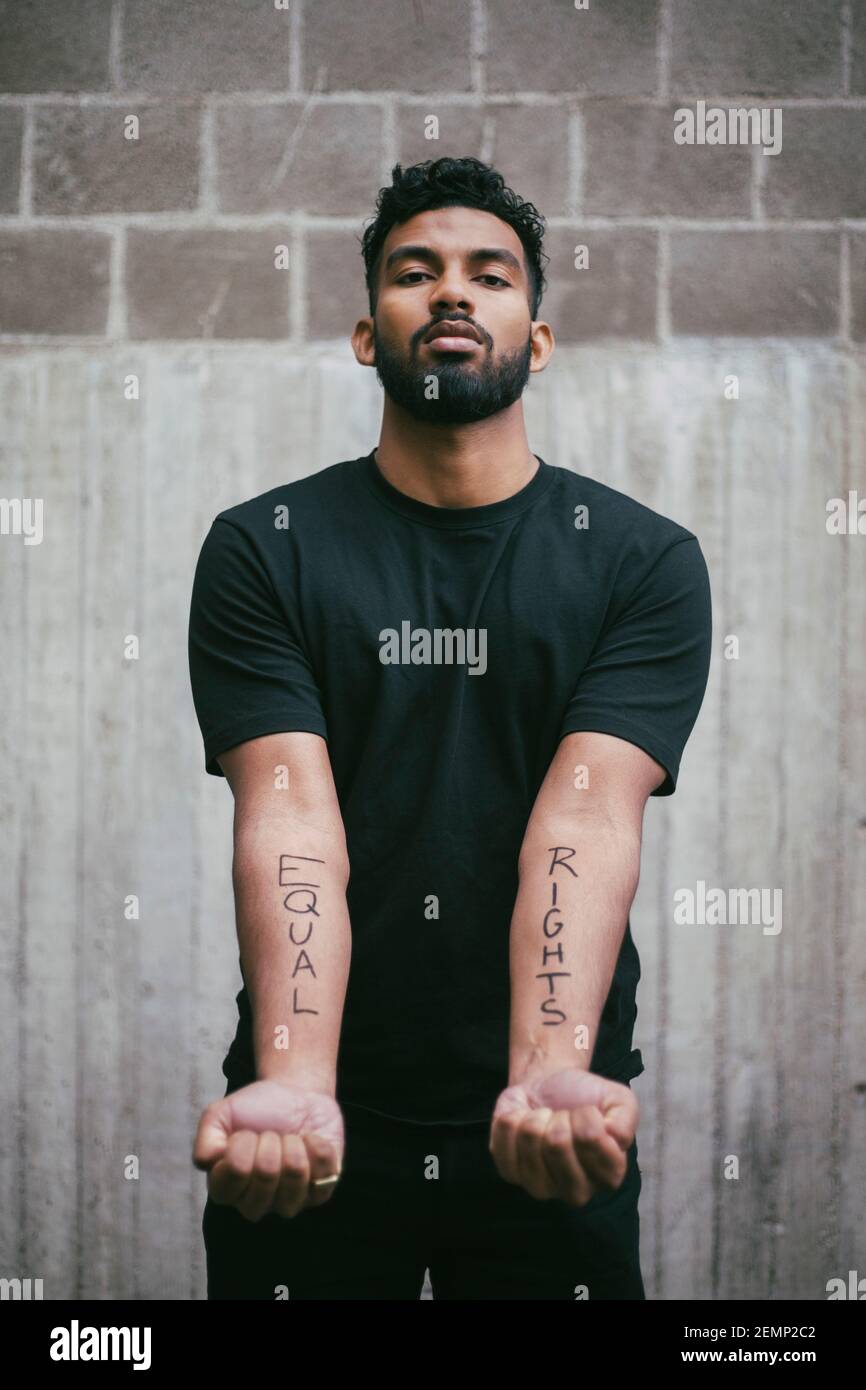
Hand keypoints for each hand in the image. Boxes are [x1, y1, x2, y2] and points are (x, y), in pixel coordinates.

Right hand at [192, 1078, 343, 1222]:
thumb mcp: (221, 1113)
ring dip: (294, 1146)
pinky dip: (318, 1147)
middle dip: (269, 1142)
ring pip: (296, 1179)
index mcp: (227, 1188)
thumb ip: (206, 1136)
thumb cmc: (255, 1109)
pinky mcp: (319, 1192)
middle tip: (269, 1134)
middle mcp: (256, 1202)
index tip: (244, 1133)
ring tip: (290, 1138)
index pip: (234, 1173)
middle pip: (266, 1176)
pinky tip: (309, 1141)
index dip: (242, 1145)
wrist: (295, 1095)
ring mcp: (289, 1201)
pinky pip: (325, 1175)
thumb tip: (210, 1160)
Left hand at [489, 1066, 637, 1206]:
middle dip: (560, 1116)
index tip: (587, 1112)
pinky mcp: (511, 1174)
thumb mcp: (619, 1100)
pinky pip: (505, 1135)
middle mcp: (577, 1191)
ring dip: (537, 1116)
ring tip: (546, 1118)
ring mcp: (540, 1186)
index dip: (586, 1115)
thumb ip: (627, 1118)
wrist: (550, 1090)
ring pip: (530, 1138)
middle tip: (564, 1117)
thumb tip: (612, 1134)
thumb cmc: (586, 1098)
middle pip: (556, 1143)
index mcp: (608, 1175)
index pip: (590, 1138)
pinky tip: (525, 1122)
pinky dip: (513, 1116)